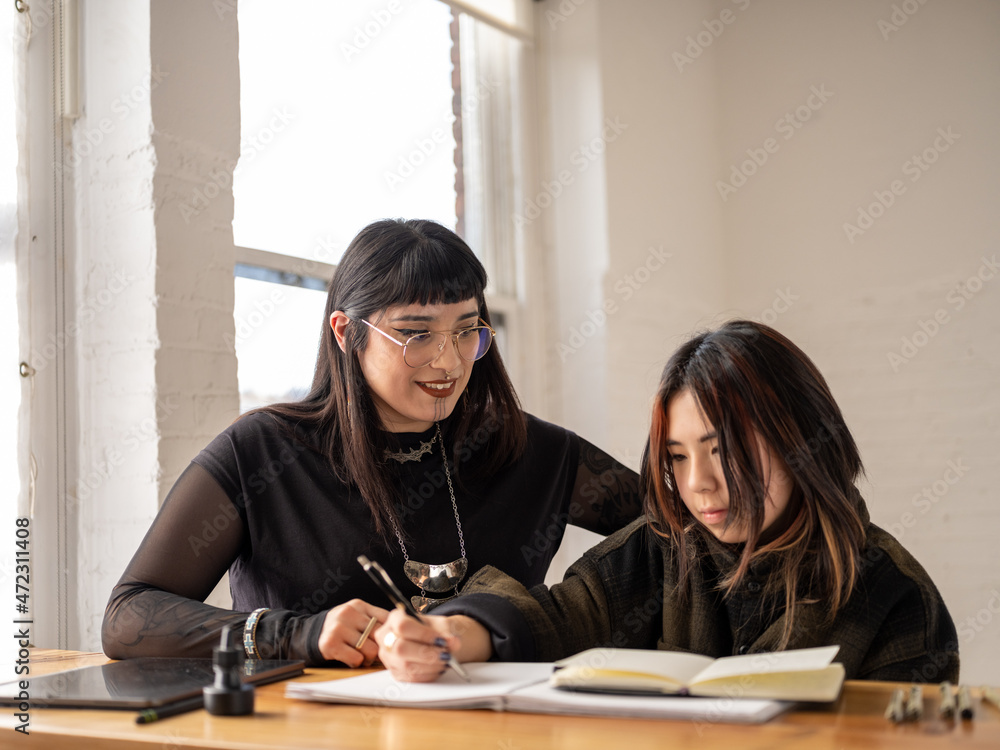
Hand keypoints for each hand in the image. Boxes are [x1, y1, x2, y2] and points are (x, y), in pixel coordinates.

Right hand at [317, 599, 388, 666]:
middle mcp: (348, 613)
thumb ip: (374, 619)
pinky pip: (356, 659)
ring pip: (370, 649)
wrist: (310, 634)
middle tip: (374, 653)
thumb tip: (398, 632)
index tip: (388, 641)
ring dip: (368, 658)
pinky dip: (357, 663)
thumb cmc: (340, 628)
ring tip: (362, 657)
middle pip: (379, 636)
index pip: (387, 618)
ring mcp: (339, 628)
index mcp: (359, 605)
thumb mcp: (356, 616)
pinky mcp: (331, 644)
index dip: (390, 633)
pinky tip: (351, 659)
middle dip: (380, 648)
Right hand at [376, 609, 491, 681]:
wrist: (431, 640)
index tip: (441, 640)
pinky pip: (411, 678)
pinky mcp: (395, 672)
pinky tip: (439, 668)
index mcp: (395, 618)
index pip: (403, 626)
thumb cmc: (433, 629)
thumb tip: (453, 642)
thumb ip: (447, 631)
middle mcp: (386, 637)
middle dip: (426, 654)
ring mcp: (388, 657)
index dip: (423, 634)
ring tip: (445, 661)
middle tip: (445, 655)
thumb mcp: (441, 624)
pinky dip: (429, 674)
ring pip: (406, 666)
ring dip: (431, 666)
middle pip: (400, 648)